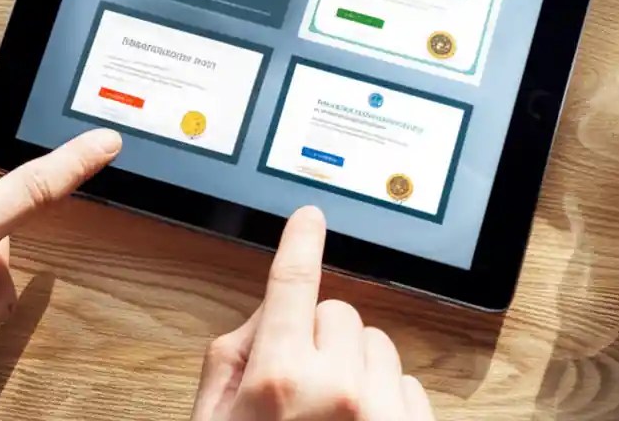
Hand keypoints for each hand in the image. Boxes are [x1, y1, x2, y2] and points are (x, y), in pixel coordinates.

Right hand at [190, 207, 434, 420]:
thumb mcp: (211, 420)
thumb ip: (233, 356)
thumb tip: (269, 314)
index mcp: (280, 378)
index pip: (294, 284)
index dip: (300, 242)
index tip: (310, 218)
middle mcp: (338, 389)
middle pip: (337, 311)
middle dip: (316, 334)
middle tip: (297, 380)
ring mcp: (383, 413)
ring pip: (376, 342)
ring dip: (354, 364)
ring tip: (329, 413)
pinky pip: (407, 381)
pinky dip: (385, 396)